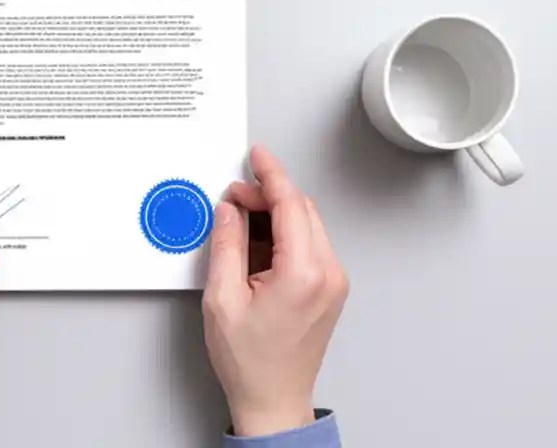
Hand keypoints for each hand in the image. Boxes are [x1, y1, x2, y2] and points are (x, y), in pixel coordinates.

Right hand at [202, 146, 348, 436]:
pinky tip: (258, 243)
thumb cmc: (250, 361)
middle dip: (268, 193)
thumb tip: (229, 211)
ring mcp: (334, 281)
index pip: (290, 203)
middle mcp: (328, 273)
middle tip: (234, 196)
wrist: (273, 400)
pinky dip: (285, 234)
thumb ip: (226, 244)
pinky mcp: (330, 289)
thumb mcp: (222, 298)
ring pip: (307, 224)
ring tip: (241, 222)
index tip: (257, 156)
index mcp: (303, 272)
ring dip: (276, 214)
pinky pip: (310, 244)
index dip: (270, 173)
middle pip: (302, 209)